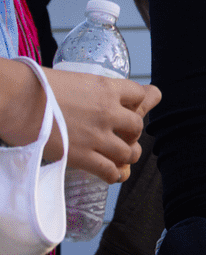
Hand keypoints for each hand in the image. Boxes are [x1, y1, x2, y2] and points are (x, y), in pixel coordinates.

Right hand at [44, 68, 160, 183]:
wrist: (17, 99)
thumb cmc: (37, 85)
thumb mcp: (74, 79)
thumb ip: (90, 91)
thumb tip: (86, 97)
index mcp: (107, 88)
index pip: (140, 95)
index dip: (137, 104)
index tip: (129, 110)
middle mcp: (108, 111)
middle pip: (138, 126)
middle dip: (133, 134)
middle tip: (123, 137)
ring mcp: (97, 135)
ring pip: (129, 151)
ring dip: (127, 156)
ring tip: (121, 158)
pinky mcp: (82, 156)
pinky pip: (109, 170)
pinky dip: (113, 174)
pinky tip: (111, 174)